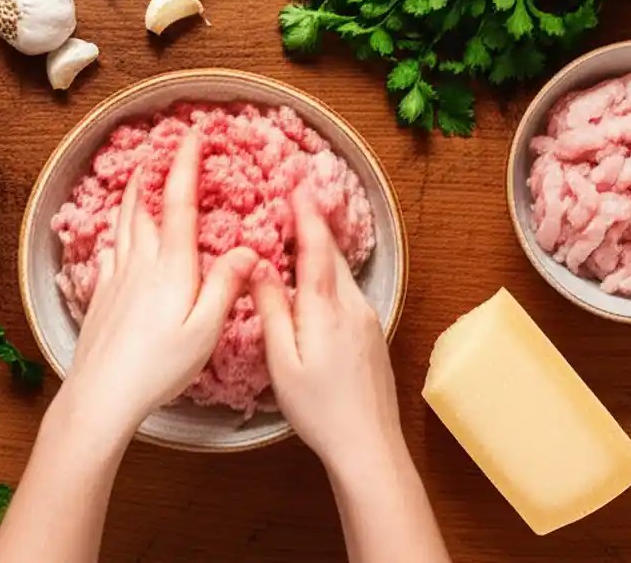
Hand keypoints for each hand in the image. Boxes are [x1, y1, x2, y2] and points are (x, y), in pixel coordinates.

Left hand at [63, 133, 257, 432]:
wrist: (102, 393)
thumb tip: (246, 249)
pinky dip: (116, 235)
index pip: (179, 201)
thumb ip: (226, 285)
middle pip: (143, 205)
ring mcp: (116, 278)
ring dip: (132, 198)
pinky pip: (109, 253)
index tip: (193, 136)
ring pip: (123, 225)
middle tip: (159, 152)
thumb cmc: (159, 366)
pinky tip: (117, 243)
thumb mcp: (206, 329)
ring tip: (138, 182)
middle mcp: (140, 263)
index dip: (186, 164)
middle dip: (153, 174)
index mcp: (172, 266)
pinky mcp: (101, 296)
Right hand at [251, 187, 404, 473]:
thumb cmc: (320, 410)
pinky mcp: (372, 336)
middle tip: (296, 199)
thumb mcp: (282, 361)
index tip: (297, 186)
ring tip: (300, 235)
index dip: (306, 213)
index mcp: (326, 309)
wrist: (369, 446)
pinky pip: (347, 294)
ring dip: (322, 252)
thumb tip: (258, 265)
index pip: (317, 248)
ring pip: (341, 276)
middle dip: (315, 225)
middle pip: (332, 256)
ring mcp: (368, 321)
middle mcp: (353, 307)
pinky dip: (329, 278)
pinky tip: (315, 287)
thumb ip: (271, 309)